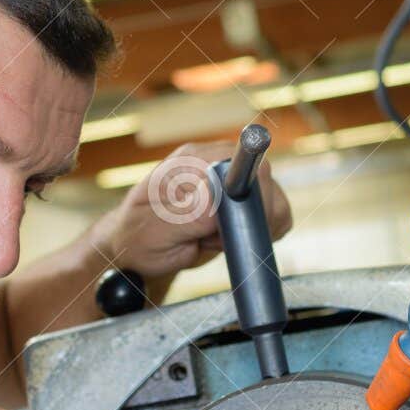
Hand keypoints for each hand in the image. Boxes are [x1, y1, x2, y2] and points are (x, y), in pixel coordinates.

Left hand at [92, 140, 292, 278]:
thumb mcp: (156, 229)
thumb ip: (190, 213)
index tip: (233, 224)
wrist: (135, 248)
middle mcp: (215, 164)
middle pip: (264, 181)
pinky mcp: (244, 200)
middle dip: (246, 219)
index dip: (248, 195)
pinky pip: (274, 214)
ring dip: (249, 229)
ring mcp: (232, 182)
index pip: (241, 162)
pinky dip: (258, 233)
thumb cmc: (138, 238)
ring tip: (209, 239)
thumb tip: (221, 197)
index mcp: (191, 161)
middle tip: (209, 239)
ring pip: (273, 201)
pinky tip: (224, 239)